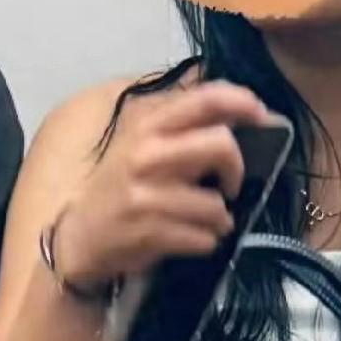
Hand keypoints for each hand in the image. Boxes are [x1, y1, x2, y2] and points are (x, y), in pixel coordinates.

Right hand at [49, 82, 271, 292]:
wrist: (80, 237)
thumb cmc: (118, 185)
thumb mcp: (140, 140)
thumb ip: (179, 119)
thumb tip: (233, 100)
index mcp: (147, 125)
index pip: (205, 99)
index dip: (243, 103)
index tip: (260, 117)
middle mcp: (146, 154)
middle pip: (221, 145)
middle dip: (236, 169)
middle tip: (229, 184)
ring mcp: (147, 196)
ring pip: (216, 205)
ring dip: (219, 218)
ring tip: (204, 220)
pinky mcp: (151, 233)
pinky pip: (205, 238)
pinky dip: (205, 241)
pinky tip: (188, 237)